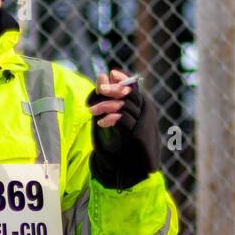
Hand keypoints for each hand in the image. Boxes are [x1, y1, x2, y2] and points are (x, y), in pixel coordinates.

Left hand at [86, 68, 159, 188]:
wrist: (137, 162)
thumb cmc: (126, 136)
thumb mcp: (117, 115)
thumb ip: (109, 96)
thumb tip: (101, 76)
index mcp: (140, 103)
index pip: (133, 86)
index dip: (123, 79)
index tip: (112, 73)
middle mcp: (143, 109)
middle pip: (129, 94)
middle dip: (113, 89)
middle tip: (100, 89)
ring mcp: (141, 120)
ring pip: (124, 106)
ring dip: (106, 106)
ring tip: (91, 111)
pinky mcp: (136, 133)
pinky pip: (124, 120)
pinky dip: (112, 118)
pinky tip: (101, 123)